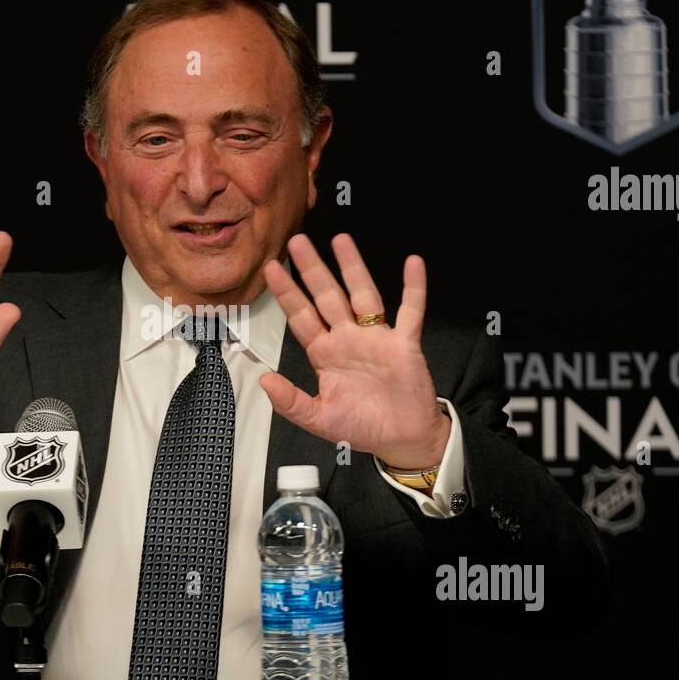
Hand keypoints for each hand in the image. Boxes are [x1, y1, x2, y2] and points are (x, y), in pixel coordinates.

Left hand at [259, 233, 449, 470]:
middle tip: (297, 242)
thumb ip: (290, 402)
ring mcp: (376, 338)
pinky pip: (410, 311)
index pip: (301, 317)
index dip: (287, 293)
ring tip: (341, 240)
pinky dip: (414, 288)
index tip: (272, 269)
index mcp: (325, 354)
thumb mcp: (319, 419)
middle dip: (312, 269)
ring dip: (353, 267)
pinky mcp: (404, 343)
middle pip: (327, 296)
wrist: (402, 439)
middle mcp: (348, 339)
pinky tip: (412, 265)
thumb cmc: (363, 427)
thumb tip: (264, 380)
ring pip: (363, 294)